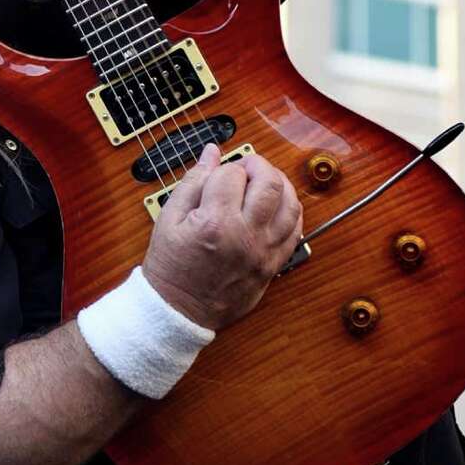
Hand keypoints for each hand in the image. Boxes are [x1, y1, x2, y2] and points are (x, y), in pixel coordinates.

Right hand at [144, 144, 303, 331]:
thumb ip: (192, 182)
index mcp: (215, 222)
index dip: (223, 168)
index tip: (215, 176)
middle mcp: (245, 235)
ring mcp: (263, 252)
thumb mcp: (168, 219)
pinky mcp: (273, 265)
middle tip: (245, 169)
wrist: (178, 311)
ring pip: (291, 205)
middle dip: (258, 166)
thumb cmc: (170, 268)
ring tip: (263, 183)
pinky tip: (277, 207)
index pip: (231, 175)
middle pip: (270, 183)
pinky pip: (296, 232)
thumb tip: (211, 153)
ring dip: (280, 186)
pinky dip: (291, 212)